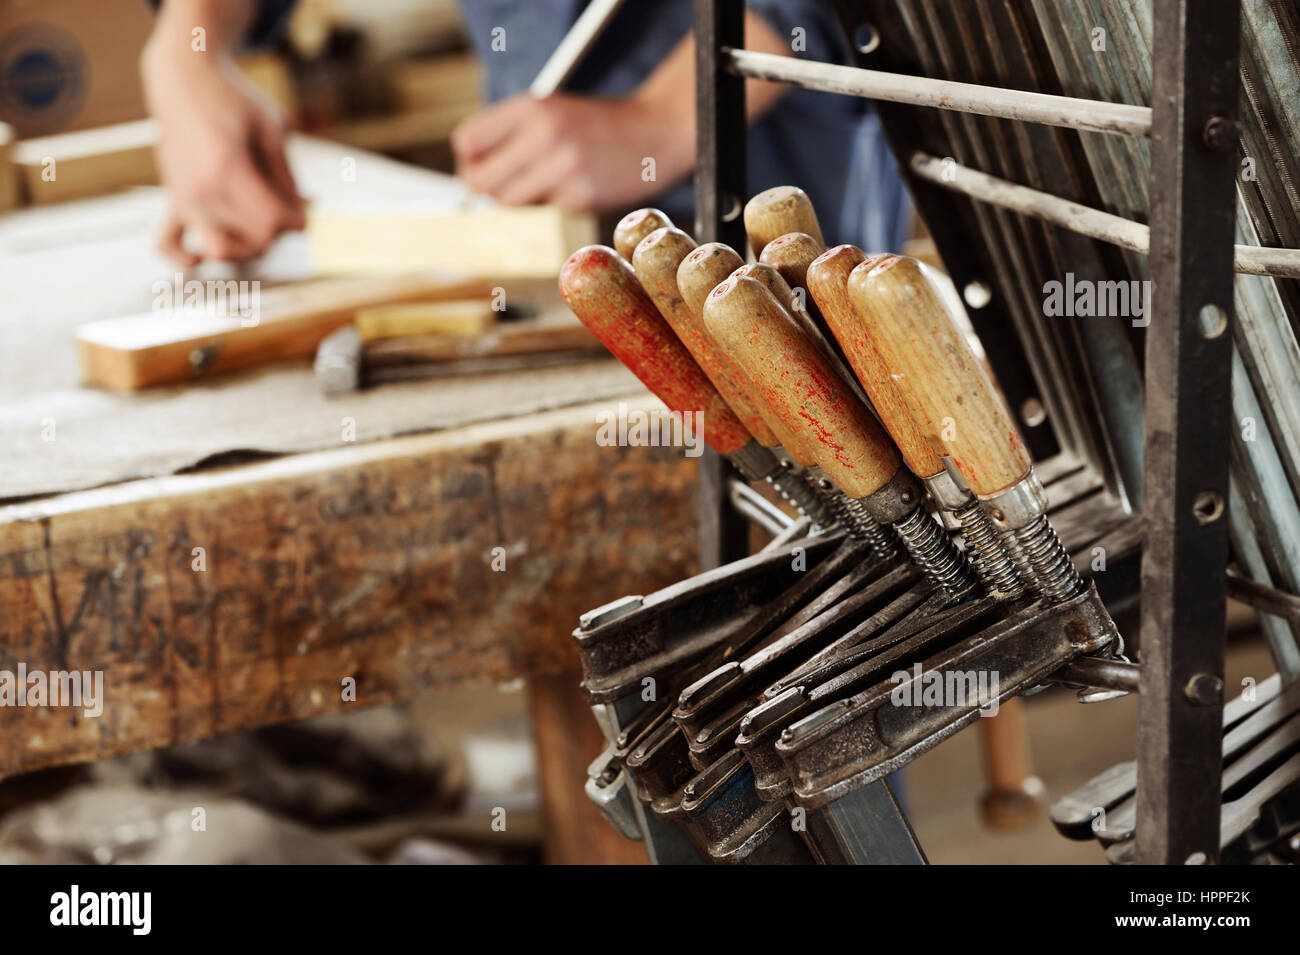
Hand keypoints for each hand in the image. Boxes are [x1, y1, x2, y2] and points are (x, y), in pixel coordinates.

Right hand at [142, 41, 303, 265]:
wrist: (182, 78)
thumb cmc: (231, 99)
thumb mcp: (272, 129)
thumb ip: (288, 177)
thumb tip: (306, 210)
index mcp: (228, 170)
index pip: (272, 222)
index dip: (298, 220)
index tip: (307, 205)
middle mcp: (201, 191)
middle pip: (254, 241)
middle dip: (279, 231)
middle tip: (285, 207)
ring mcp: (183, 198)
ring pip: (220, 252)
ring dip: (246, 249)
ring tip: (258, 225)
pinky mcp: (172, 199)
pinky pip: (167, 245)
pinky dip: (186, 259)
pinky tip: (206, 256)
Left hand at [451, 92, 693, 212]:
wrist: (652, 133)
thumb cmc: (593, 126)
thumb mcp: (549, 112)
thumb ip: (508, 134)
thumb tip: (469, 177)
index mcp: (530, 107)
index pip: (467, 141)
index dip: (469, 160)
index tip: (482, 167)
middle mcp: (543, 134)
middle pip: (480, 179)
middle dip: (487, 188)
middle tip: (504, 188)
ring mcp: (562, 167)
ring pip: (509, 202)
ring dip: (520, 200)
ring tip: (544, 184)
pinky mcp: (580, 196)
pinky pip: (545, 211)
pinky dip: (554, 204)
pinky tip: (576, 186)